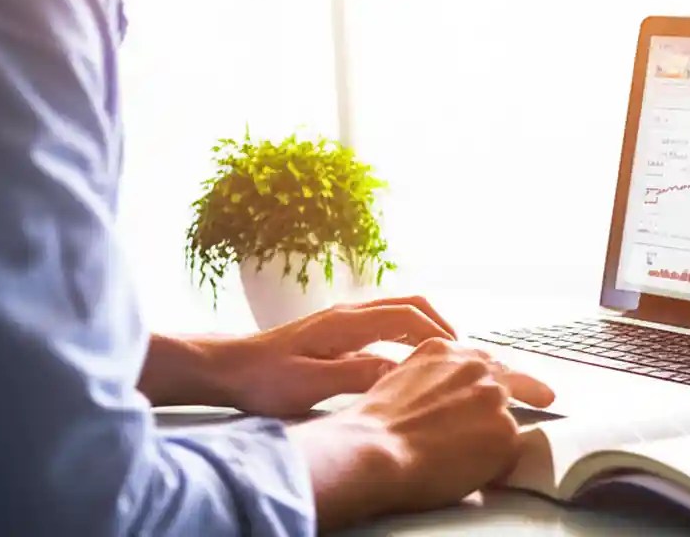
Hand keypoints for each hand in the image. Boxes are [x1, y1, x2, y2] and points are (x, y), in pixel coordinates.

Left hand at [196, 295, 462, 416]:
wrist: (228, 368)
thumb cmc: (262, 378)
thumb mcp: (308, 384)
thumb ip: (353, 376)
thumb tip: (397, 373)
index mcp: (346, 322)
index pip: (406, 314)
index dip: (437, 331)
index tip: (458, 354)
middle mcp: (348, 314)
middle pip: (408, 305)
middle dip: (439, 325)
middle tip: (461, 353)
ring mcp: (343, 322)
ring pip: (397, 314)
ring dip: (424, 330)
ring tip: (444, 359)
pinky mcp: (337, 334)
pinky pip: (383, 327)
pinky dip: (407, 337)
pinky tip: (410, 365)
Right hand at [288, 339, 554, 529]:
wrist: (376, 448)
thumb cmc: (373, 426)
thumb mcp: (399, 381)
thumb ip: (430, 380)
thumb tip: (442, 400)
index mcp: (444, 351)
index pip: (481, 359)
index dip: (493, 375)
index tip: (506, 379)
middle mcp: (475, 367)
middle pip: (513, 376)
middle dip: (529, 388)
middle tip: (544, 397)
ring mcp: (494, 398)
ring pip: (510, 418)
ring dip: (499, 435)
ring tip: (487, 454)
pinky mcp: (505, 431)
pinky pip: (509, 453)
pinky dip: (495, 465)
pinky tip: (473, 474)